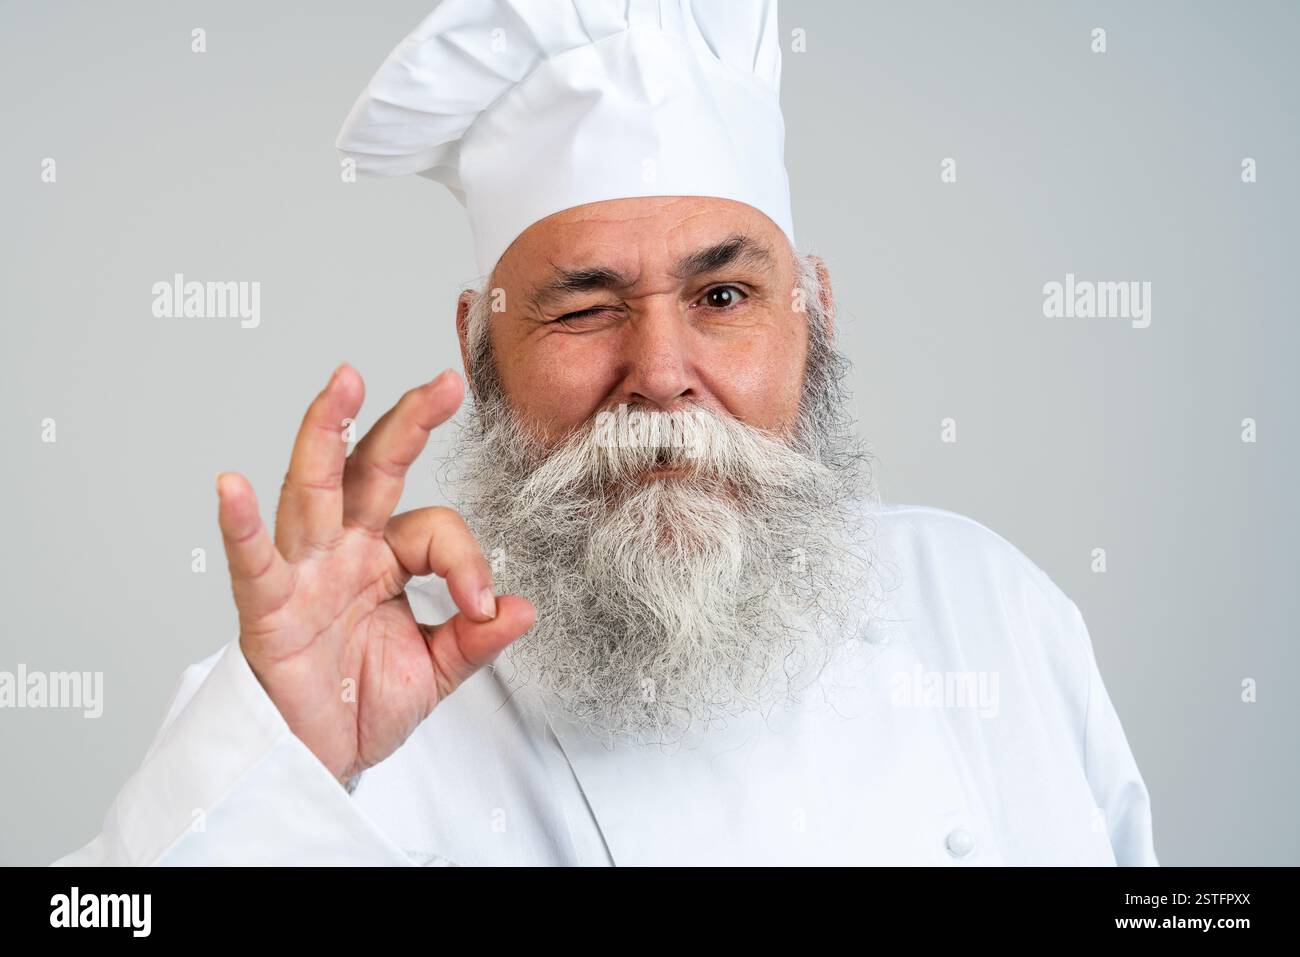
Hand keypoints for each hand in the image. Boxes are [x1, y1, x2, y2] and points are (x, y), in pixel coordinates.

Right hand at [215, 364, 534, 784]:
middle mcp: (344, 550)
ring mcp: (303, 572)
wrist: (317, 759)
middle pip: (373, 471)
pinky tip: (231, 486)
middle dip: (407, 423)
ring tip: (344, 384)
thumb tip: (522, 608)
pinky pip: (253, 564)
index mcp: (385, 558)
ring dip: (326, 434)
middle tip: (446, 383)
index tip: (483, 607)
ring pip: (314, 491)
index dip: (466, 560)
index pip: (434, 528)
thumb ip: (475, 639)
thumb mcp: (435, 670)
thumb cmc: (362, 704)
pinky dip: (239, 526)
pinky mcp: (268, 609)